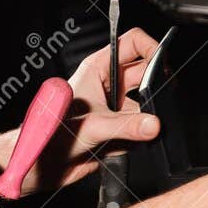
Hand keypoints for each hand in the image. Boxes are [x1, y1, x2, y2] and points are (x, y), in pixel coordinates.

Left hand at [32, 26, 164, 190]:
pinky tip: (121, 145)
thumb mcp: (93, 126)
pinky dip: (138, 138)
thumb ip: (126, 126)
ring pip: (145, 105)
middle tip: (156, 105)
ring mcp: (113, 107)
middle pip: (145, 76)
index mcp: (97, 69)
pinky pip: (140, 128)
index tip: (162, 66)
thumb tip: (153, 124)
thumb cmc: (52, 136)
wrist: (44, 164)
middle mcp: (107, 85)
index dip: (151, 49)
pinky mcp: (117, 128)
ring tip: (131, 132)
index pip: (132, 43)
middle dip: (153, 91)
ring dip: (144, 120)